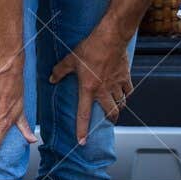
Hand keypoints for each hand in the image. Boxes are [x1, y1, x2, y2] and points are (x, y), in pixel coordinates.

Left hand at [48, 21, 132, 144]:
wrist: (111, 37)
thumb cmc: (91, 47)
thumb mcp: (71, 59)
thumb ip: (60, 71)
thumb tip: (51, 78)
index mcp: (88, 89)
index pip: (84, 114)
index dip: (82, 130)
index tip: (83, 142)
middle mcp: (104, 90)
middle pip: (110, 113)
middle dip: (110, 120)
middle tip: (108, 121)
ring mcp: (116, 85)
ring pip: (121, 103)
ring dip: (118, 108)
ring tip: (116, 107)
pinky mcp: (126, 77)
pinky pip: (129, 91)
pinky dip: (127, 94)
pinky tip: (124, 92)